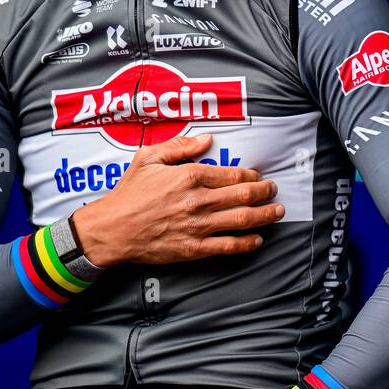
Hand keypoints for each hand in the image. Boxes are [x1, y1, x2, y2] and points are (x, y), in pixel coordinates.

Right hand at [71, 133, 284, 268]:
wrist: (111, 230)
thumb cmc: (128, 193)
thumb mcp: (148, 158)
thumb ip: (180, 146)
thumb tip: (207, 139)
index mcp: (189, 176)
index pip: (232, 174)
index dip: (251, 175)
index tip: (258, 175)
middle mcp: (198, 201)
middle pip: (244, 195)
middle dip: (265, 192)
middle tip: (274, 190)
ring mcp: (198, 226)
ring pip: (242, 220)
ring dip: (265, 215)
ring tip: (277, 212)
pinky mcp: (194, 249)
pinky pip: (228, 246)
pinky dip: (247, 243)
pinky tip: (258, 240)